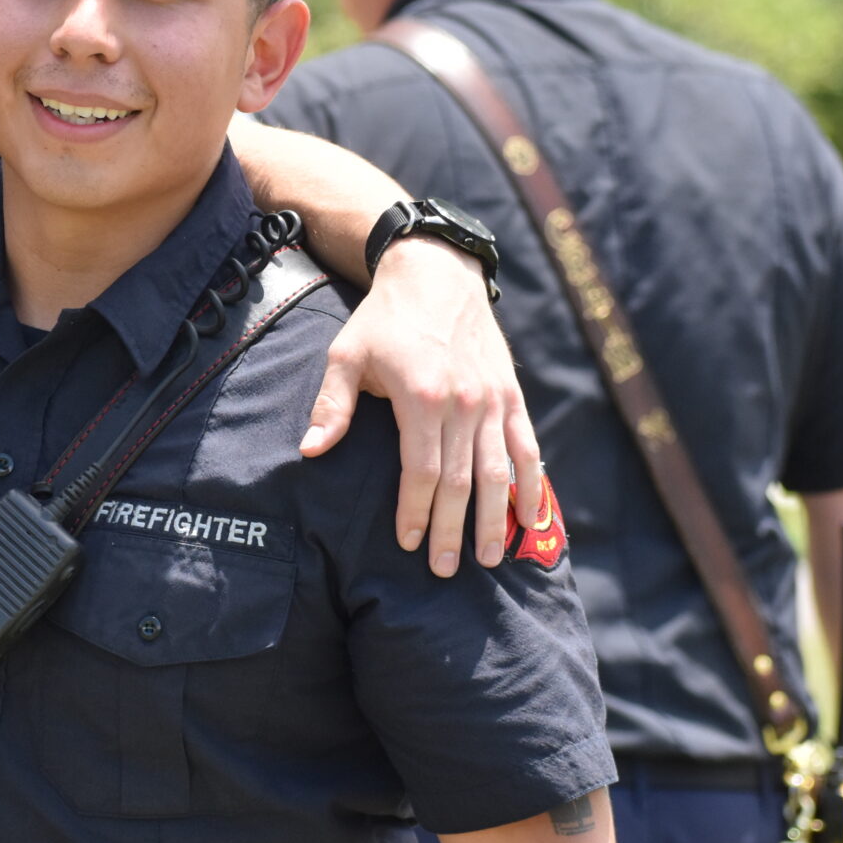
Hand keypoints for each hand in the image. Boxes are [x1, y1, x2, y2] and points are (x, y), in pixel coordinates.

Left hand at [302, 237, 541, 576]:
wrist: (435, 273)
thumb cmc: (384, 319)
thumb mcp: (347, 354)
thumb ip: (333, 406)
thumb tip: (311, 450)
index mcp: (423, 397)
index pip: (422, 471)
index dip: (415, 511)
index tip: (407, 544)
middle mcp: (465, 403)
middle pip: (461, 481)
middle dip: (452, 529)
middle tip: (445, 569)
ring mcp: (494, 400)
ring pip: (498, 472)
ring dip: (495, 519)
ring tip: (489, 558)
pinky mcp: (512, 395)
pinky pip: (526, 448)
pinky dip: (531, 484)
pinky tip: (529, 517)